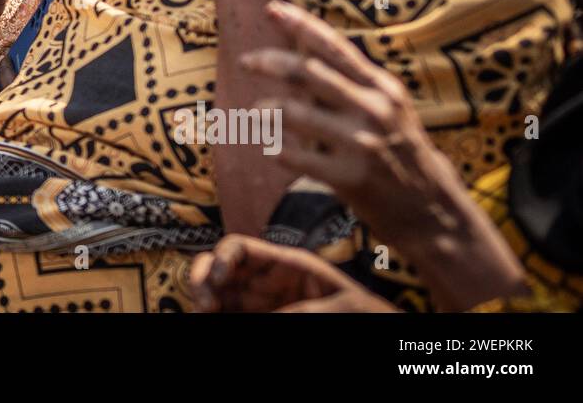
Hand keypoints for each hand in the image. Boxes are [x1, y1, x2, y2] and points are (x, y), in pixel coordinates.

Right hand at [190, 234, 397, 311]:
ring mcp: (259, 304)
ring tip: (205, 315)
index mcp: (286, 265)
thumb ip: (307, 310)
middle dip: (201, 278)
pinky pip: (227, 313)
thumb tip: (270, 316)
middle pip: (217, 267)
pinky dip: (212, 315)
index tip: (218, 278)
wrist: (382, 334)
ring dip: (202, 300)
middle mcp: (264, 283)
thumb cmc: (369, 316)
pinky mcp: (258, 319)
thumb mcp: (345, 306)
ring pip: (215, 294)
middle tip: (205, 304)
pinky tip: (210, 319)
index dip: (221, 257)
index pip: (240, 247)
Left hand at [243, 0, 475, 249]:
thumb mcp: (388, 105)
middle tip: (246, 60)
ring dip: (267, 110)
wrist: (432, 209)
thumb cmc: (400, 149)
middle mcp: (373, 108)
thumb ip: (351, 80)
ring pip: (296, 113)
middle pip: (308, 72)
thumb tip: (303, 47)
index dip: (300, 24)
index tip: (272, 8)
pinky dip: (277, 149)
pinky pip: (297, 157)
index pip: (335, 46)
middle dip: (270, 61)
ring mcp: (361, 143)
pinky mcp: (350, 178)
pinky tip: (271, 148)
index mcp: (381, 87)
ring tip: (256, 113)